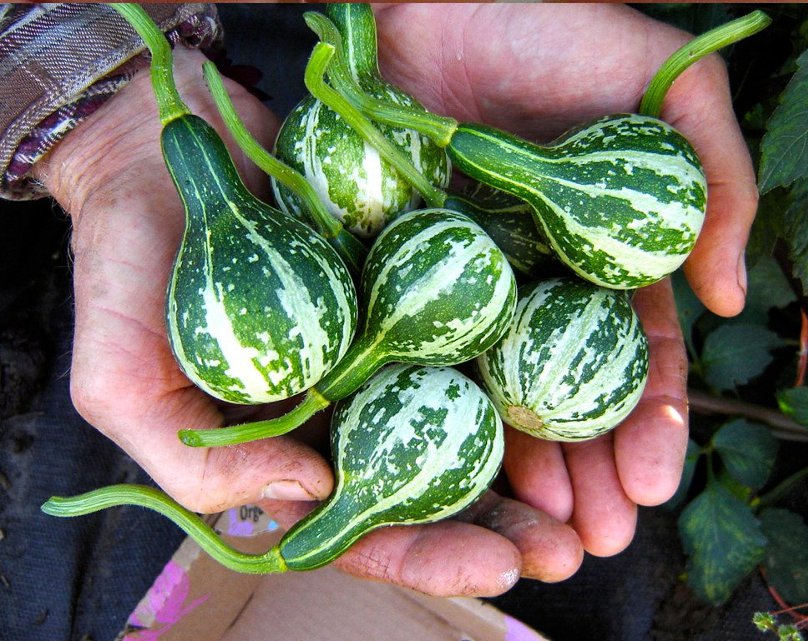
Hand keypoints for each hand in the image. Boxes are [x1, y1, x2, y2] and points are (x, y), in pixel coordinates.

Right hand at [35, 46, 581, 595]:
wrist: (157, 152)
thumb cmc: (124, 266)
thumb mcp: (121, 377)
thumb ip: (196, 460)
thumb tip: (310, 490)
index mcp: (281, 446)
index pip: (357, 524)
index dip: (424, 556)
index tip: (497, 568)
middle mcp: (341, 405)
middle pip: (427, 481)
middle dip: (499, 522)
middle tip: (570, 545)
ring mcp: (379, 344)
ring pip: (460, 412)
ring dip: (528, 456)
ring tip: (594, 490)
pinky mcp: (405, 284)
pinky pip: (465, 326)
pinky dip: (516, 356)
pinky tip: (569, 382)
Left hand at [371, 3, 746, 554]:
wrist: (435, 1)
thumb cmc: (555, 30)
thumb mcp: (669, 93)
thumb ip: (716, 186)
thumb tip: (730, 299)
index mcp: (602, 256)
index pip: (635, 358)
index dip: (647, 423)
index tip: (651, 485)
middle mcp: (537, 283)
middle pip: (564, 395)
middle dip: (585, 472)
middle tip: (595, 541)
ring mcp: (466, 285)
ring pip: (495, 392)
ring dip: (519, 466)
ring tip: (535, 532)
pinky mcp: (398, 273)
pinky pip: (419, 354)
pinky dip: (437, 411)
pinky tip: (452, 467)